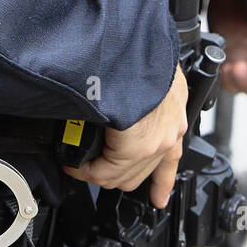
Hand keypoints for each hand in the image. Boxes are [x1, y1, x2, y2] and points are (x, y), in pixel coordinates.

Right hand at [68, 65, 186, 207]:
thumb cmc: (138, 55)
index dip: (162, 182)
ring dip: (96, 173)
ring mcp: (155, 143)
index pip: (171, 158)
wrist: (135, 47)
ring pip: (122, 176)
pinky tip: (72, 164)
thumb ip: (140, 97)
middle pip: (140, 173)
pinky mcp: (137, 147)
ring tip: (76, 164)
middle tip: (90, 168)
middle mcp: (169, 133)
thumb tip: (120, 104)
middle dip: (113, 174)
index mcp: (173, 114)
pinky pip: (106, 172)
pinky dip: (85, 171)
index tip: (159, 199)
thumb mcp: (148, 76)